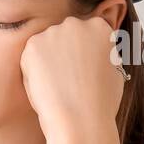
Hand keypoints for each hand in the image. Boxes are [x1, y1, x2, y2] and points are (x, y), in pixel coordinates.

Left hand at [19, 14, 124, 143]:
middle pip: (65, 35)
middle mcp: (76, 24)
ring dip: (47, 60)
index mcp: (99, 27)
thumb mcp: (114, 71)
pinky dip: (33, 69)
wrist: (80, 119)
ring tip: (57, 84)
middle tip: (66, 79)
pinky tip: (45, 85)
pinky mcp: (32, 45)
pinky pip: (30, 55)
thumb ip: (103, 54)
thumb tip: (96, 53)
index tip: (82, 70)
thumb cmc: (100, 102)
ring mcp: (53, 32)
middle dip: (64, 53)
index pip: (86, 33)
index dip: (83, 54)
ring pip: (45, 44)